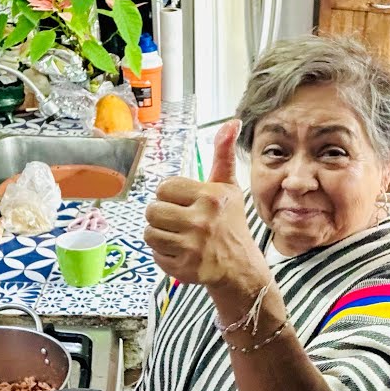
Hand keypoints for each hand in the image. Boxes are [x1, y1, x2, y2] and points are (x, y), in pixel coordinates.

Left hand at [144, 120, 265, 288]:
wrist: (240, 267)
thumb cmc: (230, 223)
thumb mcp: (229, 187)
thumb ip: (223, 155)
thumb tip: (232, 122)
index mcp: (210, 197)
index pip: (164, 188)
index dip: (171, 196)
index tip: (185, 203)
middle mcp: (202, 221)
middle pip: (152, 210)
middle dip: (162, 215)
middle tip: (179, 221)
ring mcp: (192, 247)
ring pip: (149, 233)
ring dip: (160, 234)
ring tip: (178, 236)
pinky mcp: (183, 268)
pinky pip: (155, 254)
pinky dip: (164, 254)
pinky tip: (181, 252)